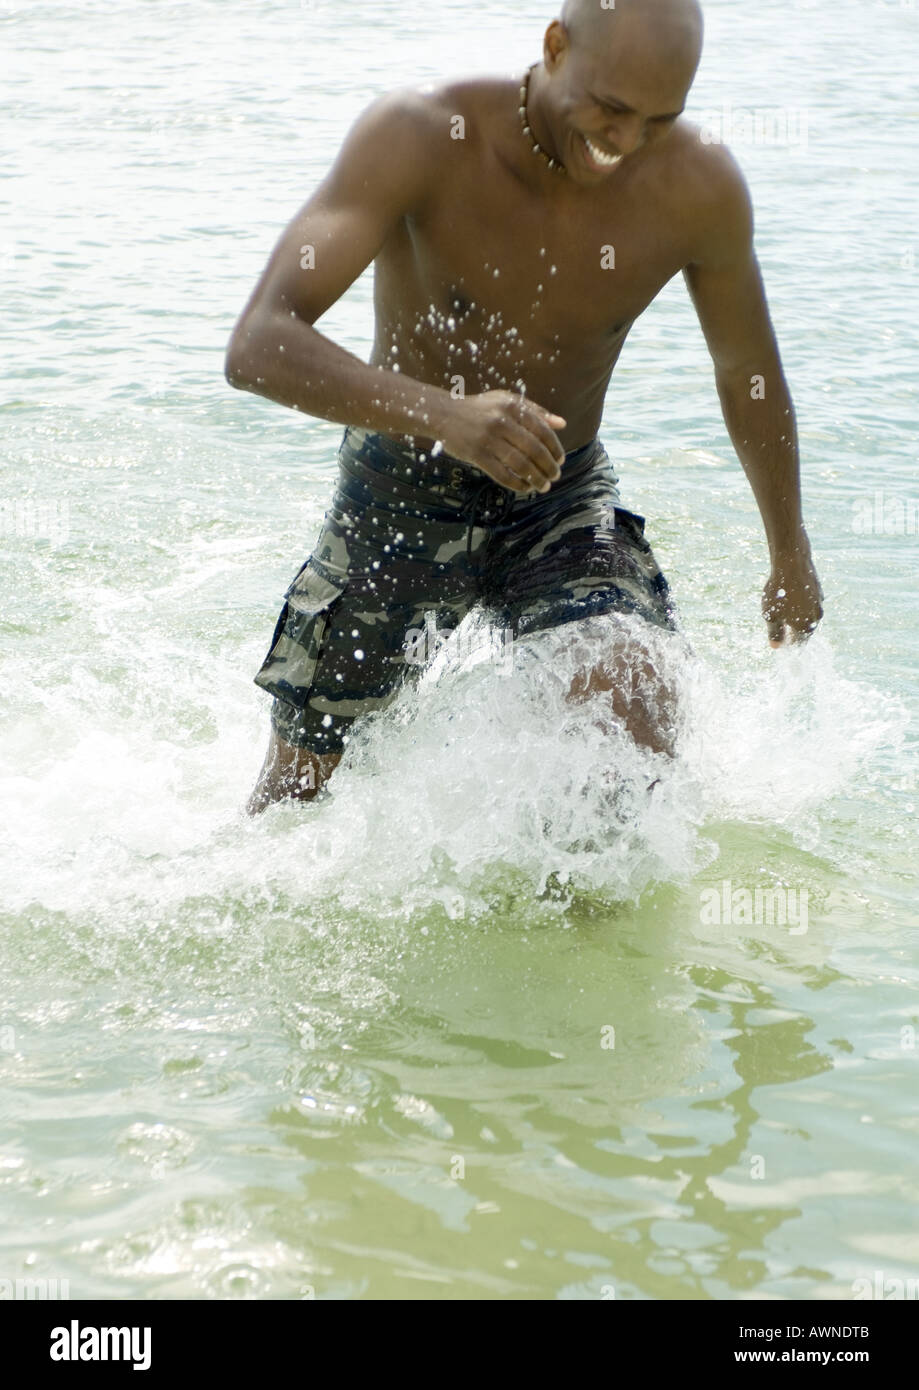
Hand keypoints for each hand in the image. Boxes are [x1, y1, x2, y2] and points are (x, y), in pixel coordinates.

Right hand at [436, 390, 565, 492]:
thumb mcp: (507, 402)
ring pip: (520, 464)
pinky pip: (502, 474)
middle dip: (548, 466)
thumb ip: (535, 411)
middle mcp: (501, 422)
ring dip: (536, 478)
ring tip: (544, 486)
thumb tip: (562, 424)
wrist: (443, 413)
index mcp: (512, 407)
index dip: (555, 448)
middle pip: (534, 449)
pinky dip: (517, 484)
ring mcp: (488, 439)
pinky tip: (525, 488)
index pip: (542, 430)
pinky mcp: (476, 455)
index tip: (561, 460)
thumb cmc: (480, 408)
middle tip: (555, 476)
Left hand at [762, 537, 823, 646]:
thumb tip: (776, 646)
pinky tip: (790, 596)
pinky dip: (801, 604)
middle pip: (804, 630)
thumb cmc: (778, 592)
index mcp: (805, 627)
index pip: (798, 644)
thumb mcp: (771, 615)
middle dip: (793, 630)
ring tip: (783, 608)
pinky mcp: (819, 592)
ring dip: (797, 616)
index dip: (788, 644)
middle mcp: (816, 618)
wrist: (792, 564)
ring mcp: (819, 604)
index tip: (779, 639)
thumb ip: (775, 633)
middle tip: (779, 625)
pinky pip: (810, 604)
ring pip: (808, 616)